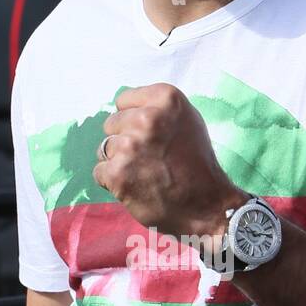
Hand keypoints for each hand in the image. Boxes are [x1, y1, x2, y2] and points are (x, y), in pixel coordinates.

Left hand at [94, 83, 246, 242]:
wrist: (206, 206)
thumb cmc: (198, 165)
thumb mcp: (188, 121)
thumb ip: (158, 110)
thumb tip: (126, 109)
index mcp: (166, 99)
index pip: (123, 100)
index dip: (132, 119)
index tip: (148, 135)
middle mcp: (147, 118)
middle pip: (111, 123)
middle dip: (124, 140)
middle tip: (148, 158)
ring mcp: (130, 146)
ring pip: (104, 148)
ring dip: (118, 161)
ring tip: (143, 173)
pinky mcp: (118, 173)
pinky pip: (99, 171)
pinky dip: (113, 182)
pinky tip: (135, 186)